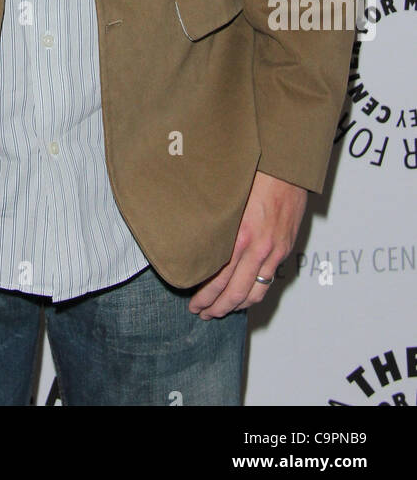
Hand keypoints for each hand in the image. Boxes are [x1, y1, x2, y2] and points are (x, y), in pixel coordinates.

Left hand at [188, 171, 306, 319]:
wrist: (287, 166)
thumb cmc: (255, 173)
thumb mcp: (227, 197)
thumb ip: (215, 222)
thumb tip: (194, 239)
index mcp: (240, 235)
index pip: (218, 278)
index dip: (205, 295)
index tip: (194, 302)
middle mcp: (258, 247)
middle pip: (235, 291)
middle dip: (217, 307)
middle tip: (202, 313)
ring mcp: (274, 250)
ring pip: (255, 292)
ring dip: (237, 306)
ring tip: (222, 311)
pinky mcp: (284, 248)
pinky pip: (269, 279)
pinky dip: (256, 293)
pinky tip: (246, 296)